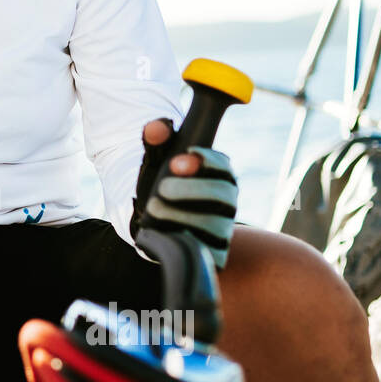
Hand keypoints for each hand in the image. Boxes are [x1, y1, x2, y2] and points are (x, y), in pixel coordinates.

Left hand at [130, 117, 238, 270]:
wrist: (153, 221)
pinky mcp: (216, 253)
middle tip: (162, 187)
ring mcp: (223, 228)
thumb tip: (156, 129)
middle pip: (222, 194)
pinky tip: (168, 234)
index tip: (180, 159)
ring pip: (214, 224)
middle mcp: (227, 201)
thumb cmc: (161, 184)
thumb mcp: (156, 159)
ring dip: (182, 215)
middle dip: (190, 188)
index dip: (206, 160)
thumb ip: (156, 139)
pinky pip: (210, 252)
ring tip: (154, 208)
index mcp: (219, 174)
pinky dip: (189, 243)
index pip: (223, 164)